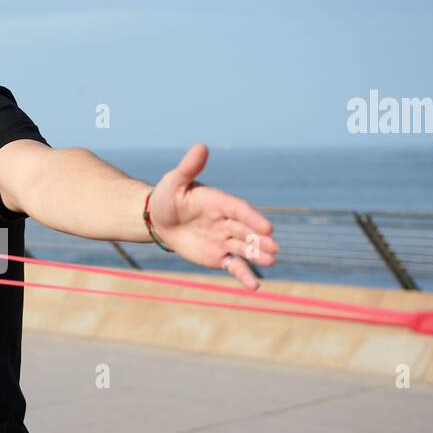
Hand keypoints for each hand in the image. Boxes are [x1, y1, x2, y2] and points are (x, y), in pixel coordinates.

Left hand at [146, 143, 278, 290]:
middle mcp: (226, 221)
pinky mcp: (218, 255)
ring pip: (243, 248)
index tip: (266, 227)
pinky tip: (254, 286)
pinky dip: (243, 275)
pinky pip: (233, 266)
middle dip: (259, 240)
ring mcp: (224, 239)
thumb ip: (189, 167)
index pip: (238, 209)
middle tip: (274, 248)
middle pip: (246, 230)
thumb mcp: (175, 181)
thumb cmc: (167, 197)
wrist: (158, 220)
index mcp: (219, 202)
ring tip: (270, 262)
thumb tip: (201, 146)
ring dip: (257, 255)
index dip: (252, 218)